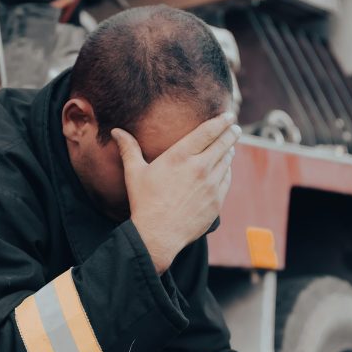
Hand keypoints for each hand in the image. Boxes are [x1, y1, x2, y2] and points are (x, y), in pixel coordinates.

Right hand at [112, 112, 239, 273]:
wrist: (158, 235)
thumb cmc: (144, 202)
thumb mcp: (134, 173)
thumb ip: (129, 148)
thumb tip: (116, 131)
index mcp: (180, 156)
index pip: (208, 131)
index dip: (221, 121)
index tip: (228, 116)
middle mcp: (199, 167)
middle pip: (223, 143)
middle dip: (231, 132)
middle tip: (235, 128)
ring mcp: (210, 185)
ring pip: (227, 161)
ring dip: (230, 151)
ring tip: (230, 147)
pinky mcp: (216, 201)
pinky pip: (226, 180)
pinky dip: (227, 171)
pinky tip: (225, 168)